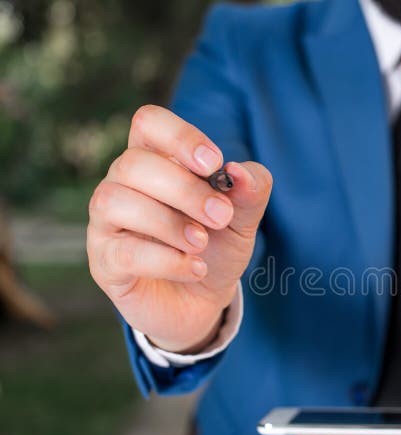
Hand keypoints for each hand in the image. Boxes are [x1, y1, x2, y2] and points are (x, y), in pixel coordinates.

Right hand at [87, 105, 271, 351]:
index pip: (149, 122)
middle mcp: (122, 184)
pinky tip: (196, 268)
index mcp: (155, 159)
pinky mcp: (104, 263)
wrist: (203, 301)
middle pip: (134, 163)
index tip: (214, 164)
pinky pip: (124, 252)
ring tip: (202, 244)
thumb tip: (239, 172)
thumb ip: (251, 190)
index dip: (180, 137)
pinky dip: (166, 260)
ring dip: (169, 223)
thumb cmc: (216, 247)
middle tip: (221, 216)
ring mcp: (106, 223)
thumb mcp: (243, 218)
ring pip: (117, 202)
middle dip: (185, 190)